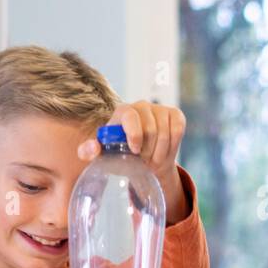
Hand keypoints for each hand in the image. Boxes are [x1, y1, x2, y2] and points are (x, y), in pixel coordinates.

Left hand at [79, 101, 188, 221]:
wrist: (144, 161)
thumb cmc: (120, 157)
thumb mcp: (102, 157)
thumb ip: (89, 152)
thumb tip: (93, 147)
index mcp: (122, 112)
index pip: (130, 116)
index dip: (134, 134)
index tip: (135, 151)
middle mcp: (141, 106)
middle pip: (151, 129)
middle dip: (147, 151)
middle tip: (142, 160)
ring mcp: (159, 108)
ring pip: (165, 133)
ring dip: (158, 153)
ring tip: (150, 159)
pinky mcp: (175, 114)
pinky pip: (177, 131)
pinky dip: (171, 147)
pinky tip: (163, 151)